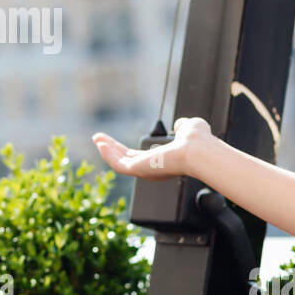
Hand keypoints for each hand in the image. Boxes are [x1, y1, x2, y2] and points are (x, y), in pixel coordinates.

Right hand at [92, 117, 213, 178]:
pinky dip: (107, 154)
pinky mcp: (138, 170)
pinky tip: (101, 143)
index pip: (139, 157)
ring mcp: (144, 171)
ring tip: (96, 138)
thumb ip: (183, 126)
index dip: (125, 149)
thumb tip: (180, 124)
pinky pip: (118, 164)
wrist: (198, 150)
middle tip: (99, 139)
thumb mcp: (189, 128)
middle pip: (125, 159)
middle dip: (111, 149)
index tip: (114, 142)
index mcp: (162, 162)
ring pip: (119, 162)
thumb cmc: (198, 141)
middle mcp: (152, 169)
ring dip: (106, 149)